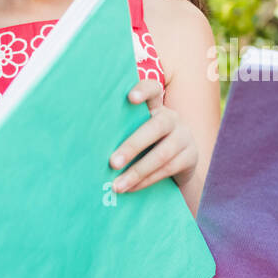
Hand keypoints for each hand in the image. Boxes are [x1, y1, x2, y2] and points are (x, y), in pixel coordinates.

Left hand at [108, 78, 195, 193]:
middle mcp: (172, 118)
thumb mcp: (135, 132)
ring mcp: (184, 136)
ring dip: (138, 171)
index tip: (130, 98)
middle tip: (112, 163)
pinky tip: (131, 188)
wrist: (177, 165)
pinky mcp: (191, 156)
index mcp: (155, 106)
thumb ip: (121, 130)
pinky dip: (147, 180)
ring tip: (118, 186)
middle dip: (133, 145)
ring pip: (162, 153)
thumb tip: (86, 141)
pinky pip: (168, 169)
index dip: (143, 91)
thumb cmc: (145, 145)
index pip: (152, 89)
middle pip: (158, 125)